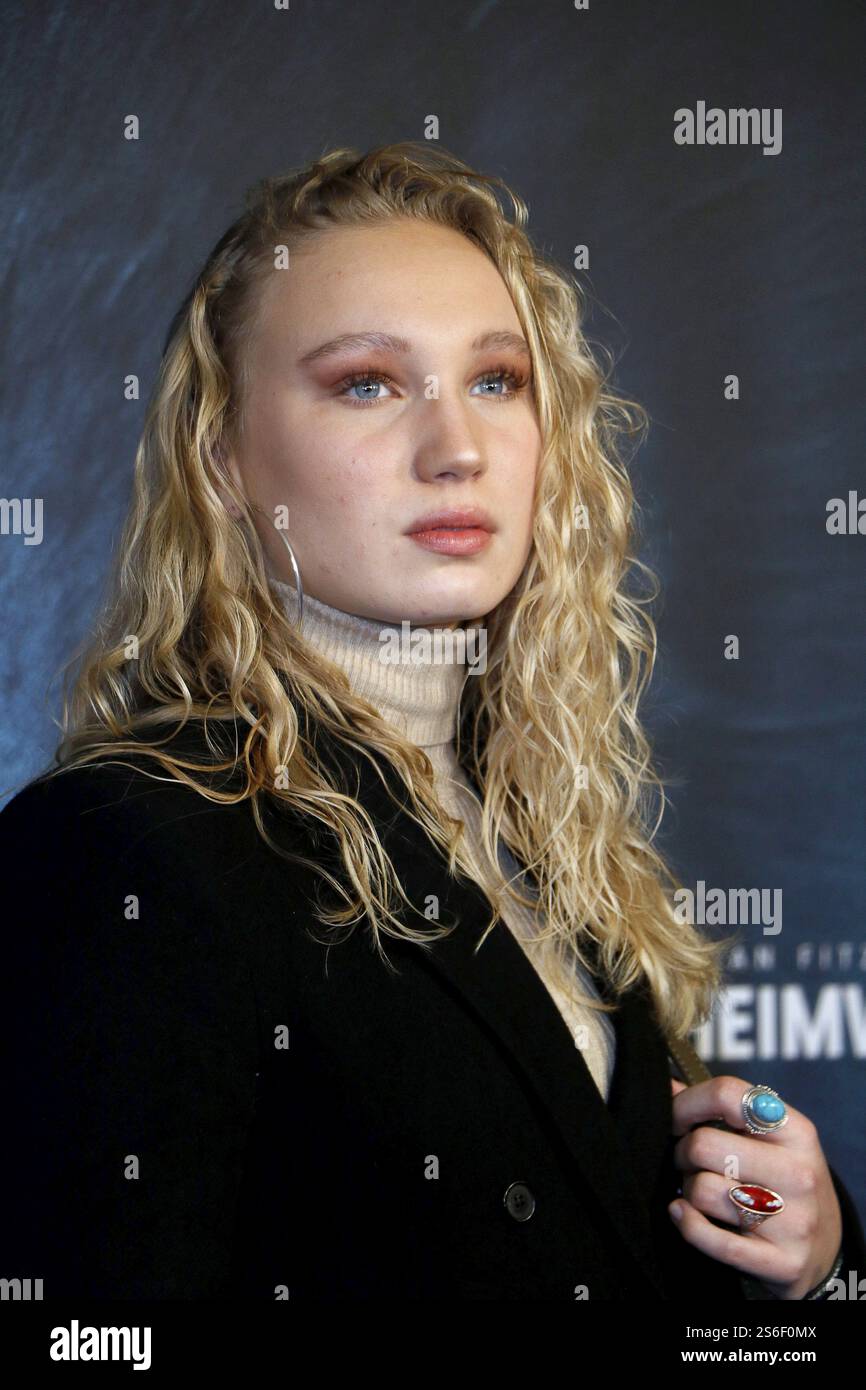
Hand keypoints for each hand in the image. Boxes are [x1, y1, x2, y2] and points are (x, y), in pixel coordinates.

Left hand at [668, 1075, 841, 1299]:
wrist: (825, 1247)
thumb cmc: (784, 1179)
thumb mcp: (770, 1138)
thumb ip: (722, 1110)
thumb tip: (667, 1084)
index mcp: (796, 1130)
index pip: (727, 1094)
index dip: (686, 1103)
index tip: (676, 1120)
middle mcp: (799, 1173)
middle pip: (703, 1145)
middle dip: (683, 1153)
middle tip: (690, 1162)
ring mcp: (794, 1221)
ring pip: (700, 1190)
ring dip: (688, 1191)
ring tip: (703, 1191)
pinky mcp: (782, 1263)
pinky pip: (708, 1237)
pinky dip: (686, 1223)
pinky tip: (684, 1214)